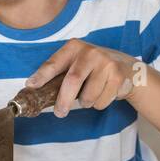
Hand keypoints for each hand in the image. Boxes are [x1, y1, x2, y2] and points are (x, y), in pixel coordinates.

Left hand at [25, 40, 145, 116]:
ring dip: (85, 103)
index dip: (42, 76)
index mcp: (74, 47)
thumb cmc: (94, 69)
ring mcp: (106, 63)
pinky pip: (101, 102)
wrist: (128, 69)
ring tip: (89, 95)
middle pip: (72, 81)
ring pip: (88, 96)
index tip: (31, 86)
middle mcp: (90, 52)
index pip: (54, 63)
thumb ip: (59, 74)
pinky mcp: (117, 77)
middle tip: (60, 113)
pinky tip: (104, 93)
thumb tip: (34, 89)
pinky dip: (99, 104)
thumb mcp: (76, 64)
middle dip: (63, 101)